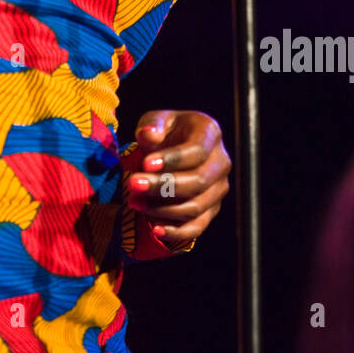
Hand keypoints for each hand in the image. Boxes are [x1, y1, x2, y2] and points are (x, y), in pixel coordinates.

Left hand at [122, 110, 230, 250]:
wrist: (172, 147)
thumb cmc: (164, 132)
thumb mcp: (156, 121)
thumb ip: (152, 125)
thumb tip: (149, 136)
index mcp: (210, 133)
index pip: (196, 151)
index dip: (172, 160)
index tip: (145, 163)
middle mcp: (221, 162)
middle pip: (197, 181)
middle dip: (163, 186)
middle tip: (133, 184)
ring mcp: (219, 188)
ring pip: (196, 206)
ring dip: (163, 209)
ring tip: (134, 202)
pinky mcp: (211, 210)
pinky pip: (197, 227)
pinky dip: (177, 232)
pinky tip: (155, 230)